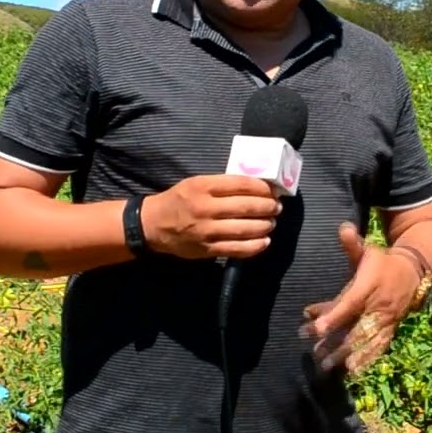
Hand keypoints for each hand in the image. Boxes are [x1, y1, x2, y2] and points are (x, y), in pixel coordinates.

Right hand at [141, 174, 281, 259]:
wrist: (153, 225)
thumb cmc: (179, 200)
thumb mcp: (196, 183)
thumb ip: (222, 184)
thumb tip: (255, 186)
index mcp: (203, 186)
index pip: (241, 184)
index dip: (263, 188)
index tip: (273, 190)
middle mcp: (206, 208)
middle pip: (247, 207)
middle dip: (268, 207)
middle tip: (277, 207)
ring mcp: (207, 231)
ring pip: (245, 229)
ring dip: (265, 226)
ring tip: (271, 222)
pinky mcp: (207, 249)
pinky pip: (237, 249)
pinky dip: (255, 246)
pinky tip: (264, 241)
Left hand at [301, 223, 421, 373]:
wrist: (414, 273)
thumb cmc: (383, 262)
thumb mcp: (369, 250)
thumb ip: (353, 244)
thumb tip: (342, 227)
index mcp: (368, 287)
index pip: (349, 304)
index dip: (333, 316)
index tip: (316, 328)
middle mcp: (377, 307)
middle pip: (355, 328)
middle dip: (335, 343)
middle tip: (314, 354)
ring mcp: (384, 321)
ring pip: (365, 342)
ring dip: (346, 355)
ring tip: (325, 366)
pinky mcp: (389, 330)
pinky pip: (378, 347)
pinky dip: (366, 360)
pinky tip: (351, 372)